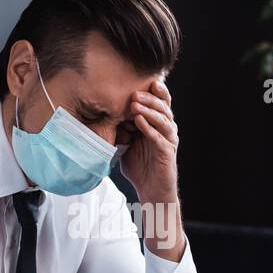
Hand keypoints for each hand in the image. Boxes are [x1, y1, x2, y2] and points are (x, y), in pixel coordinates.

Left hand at [120, 78, 178, 204]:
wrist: (151, 191)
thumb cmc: (140, 167)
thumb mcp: (127, 143)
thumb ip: (122, 128)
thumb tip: (104, 114)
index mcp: (159, 124)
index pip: (160, 102)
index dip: (154, 91)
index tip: (141, 81)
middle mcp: (167, 129)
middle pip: (163, 107)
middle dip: (149, 98)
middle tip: (134, 93)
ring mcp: (169, 140)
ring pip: (163, 120)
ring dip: (149, 111)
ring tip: (135, 105)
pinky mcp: (168, 153)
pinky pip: (159, 138)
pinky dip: (149, 128)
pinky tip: (139, 121)